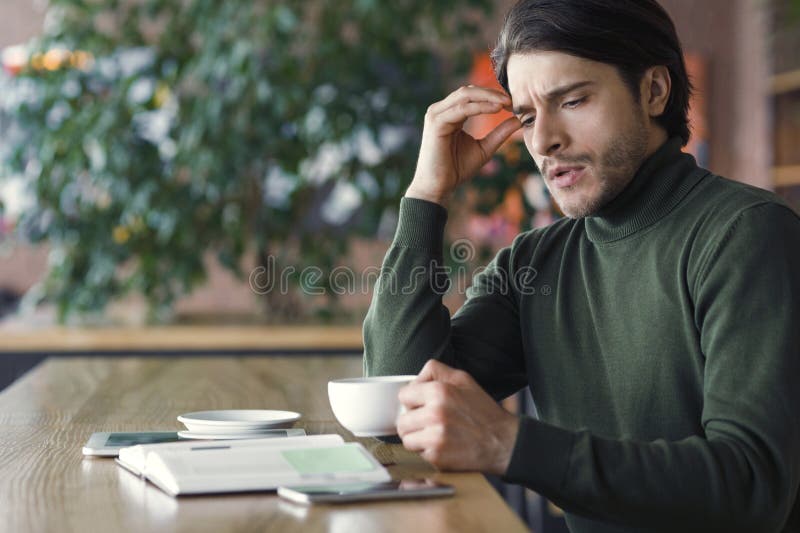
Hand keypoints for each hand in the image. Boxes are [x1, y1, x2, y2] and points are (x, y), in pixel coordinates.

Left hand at [396, 359, 519, 474]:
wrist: (503, 442)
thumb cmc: (483, 411)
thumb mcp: (463, 379)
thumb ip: (435, 371)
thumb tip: (413, 379)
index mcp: (439, 391)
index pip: (403, 395)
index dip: (413, 401)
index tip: (423, 406)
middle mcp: (435, 413)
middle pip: (402, 420)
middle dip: (413, 422)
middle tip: (430, 423)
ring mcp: (435, 437)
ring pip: (406, 439)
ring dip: (418, 439)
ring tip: (436, 435)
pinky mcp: (437, 457)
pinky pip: (418, 454)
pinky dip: (428, 452)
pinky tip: (444, 446)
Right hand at [406, 85, 521, 205]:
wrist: (438, 187)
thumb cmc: (457, 170)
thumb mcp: (485, 148)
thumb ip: (499, 133)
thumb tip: (519, 120)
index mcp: (449, 114)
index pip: (472, 96)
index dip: (492, 97)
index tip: (512, 103)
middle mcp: (440, 111)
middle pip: (468, 91)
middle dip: (492, 93)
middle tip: (511, 100)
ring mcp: (436, 115)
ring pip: (465, 95)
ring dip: (488, 97)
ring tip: (506, 103)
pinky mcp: (436, 122)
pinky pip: (462, 108)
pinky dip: (480, 107)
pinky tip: (496, 109)